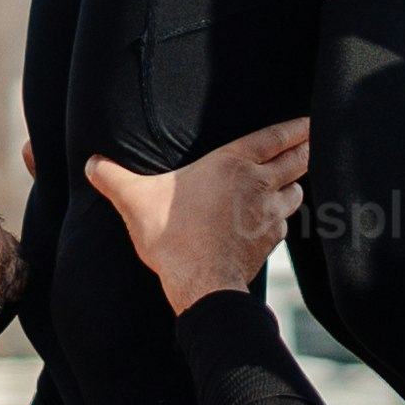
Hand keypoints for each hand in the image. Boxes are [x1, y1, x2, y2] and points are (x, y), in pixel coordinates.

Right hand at [83, 120, 308, 311]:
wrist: (201, 284)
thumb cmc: (171, 237)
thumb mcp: (135, 201)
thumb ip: (113, 178)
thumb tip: (90, 163)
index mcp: (233, 163)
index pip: (276, 137)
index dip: (297, 127)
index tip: (312, 120)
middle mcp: (258, 183)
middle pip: (298, 159)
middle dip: (308, 148)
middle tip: (314, 141)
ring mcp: (269, 213)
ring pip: (297, 190)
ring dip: (296, 183)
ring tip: (292, 180)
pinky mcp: (270, 240)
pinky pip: (286, 221)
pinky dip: (284, 216)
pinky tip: (275, 218)